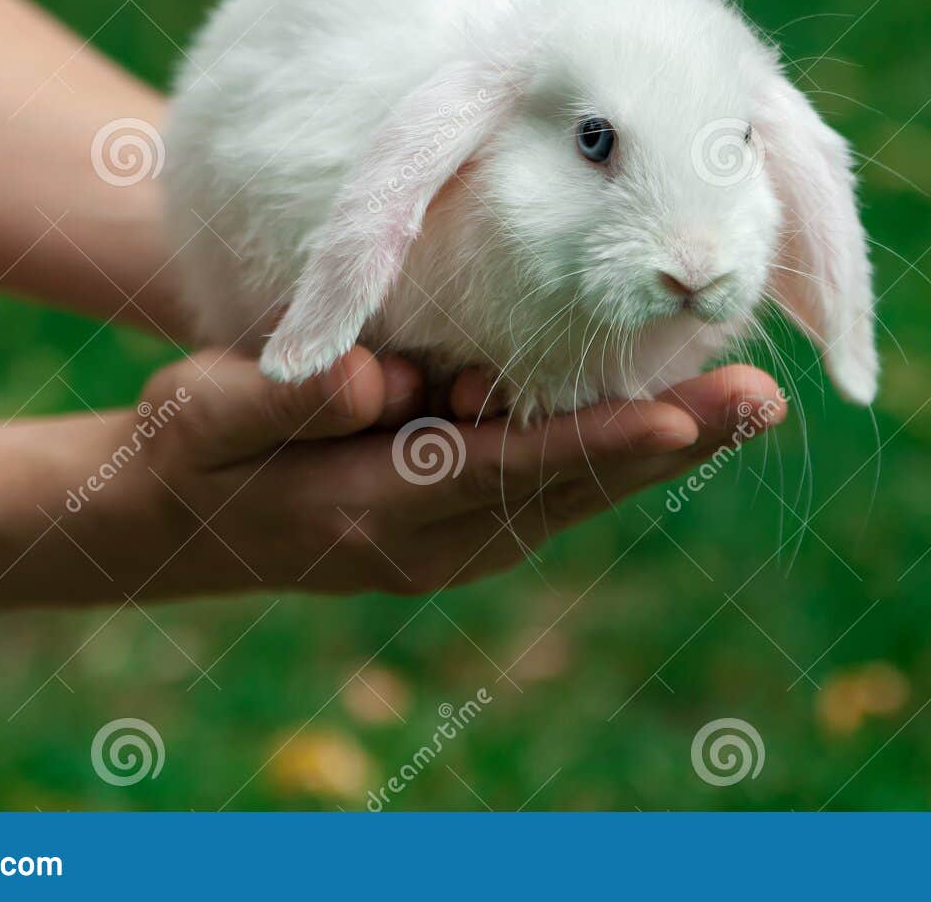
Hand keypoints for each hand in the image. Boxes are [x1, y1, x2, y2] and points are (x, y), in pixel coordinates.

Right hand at [122, 347, 786, 597]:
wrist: (167, 527)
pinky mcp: (456, 533)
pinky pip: (552, 495)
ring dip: (663, 453)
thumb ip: (286, 401)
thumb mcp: (202, 418)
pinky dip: (616, 458)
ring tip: (750, 405)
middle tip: (763, 399)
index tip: (680, 416)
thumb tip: (378, 380)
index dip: (594, 444)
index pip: (502, 471)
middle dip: (671, 445)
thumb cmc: (184, 453)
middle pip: (565, 489)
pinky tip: (677, 422)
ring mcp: (448, 549)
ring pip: (573, 497)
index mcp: (370, 511)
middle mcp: (428, 545)